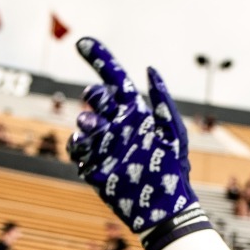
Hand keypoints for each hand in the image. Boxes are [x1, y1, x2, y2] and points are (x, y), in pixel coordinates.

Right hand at [69, 38, 203, 249]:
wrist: (162, 208)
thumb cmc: (172, 170)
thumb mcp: (173, 134)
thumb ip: (163, 102)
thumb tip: (150, 70)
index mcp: (137, 114)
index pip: (115, 80)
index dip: (99, 59)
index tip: (82, 42)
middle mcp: (118, 125)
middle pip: (95, 98)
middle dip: (95, 95)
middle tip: (102, 102)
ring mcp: (103, 144)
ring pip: (83, 121)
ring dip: (88, 121)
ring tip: (99, 128)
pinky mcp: (92, 164)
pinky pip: (76, 147)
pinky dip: (79, 144)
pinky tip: (90, 149)